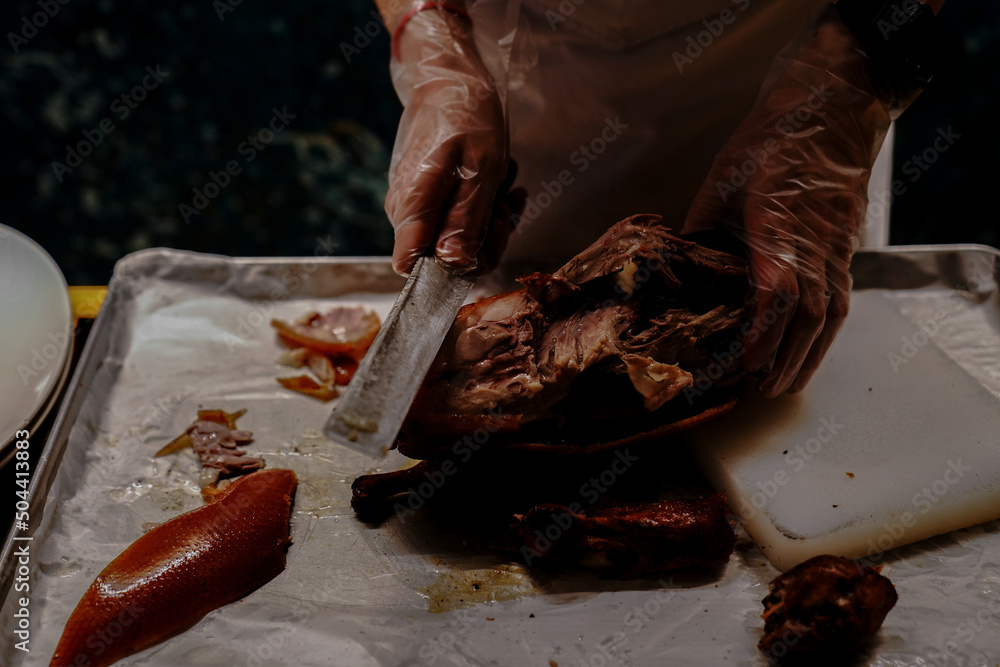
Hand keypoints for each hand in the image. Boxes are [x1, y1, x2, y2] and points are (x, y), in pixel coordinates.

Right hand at [386, 7, 522, 275]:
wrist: (449, 79)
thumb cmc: (465, 116)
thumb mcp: (481, 169)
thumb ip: (466, 220)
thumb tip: (454, 264)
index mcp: (411, 207)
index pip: (412, 267)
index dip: (450, 271)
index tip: (484, 245)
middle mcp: (406, 212)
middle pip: (443, 257)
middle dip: (486, 238)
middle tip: (506, 205)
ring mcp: (415, 204)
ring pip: (456, 238)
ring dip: (490, 220)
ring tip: (506, 186)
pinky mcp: (427, 197)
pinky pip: (457, 218)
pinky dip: (485, 207)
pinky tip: (503, 185)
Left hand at [682, 9, 894, 396]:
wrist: (830, 114)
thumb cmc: (771, 144)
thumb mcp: (721, 183)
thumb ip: (701, 230)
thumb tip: (676, 268)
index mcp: (779, 227)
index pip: (779, 292)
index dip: (764, 332)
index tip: (746, 361)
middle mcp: (815, 245)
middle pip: (808, 316)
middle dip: (784, 358)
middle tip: (758, 391)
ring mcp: (836, 250)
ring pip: (829, 315)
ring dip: (807, 355)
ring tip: (782, 387)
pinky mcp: (844, 250)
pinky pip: (839, 302)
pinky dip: (823, 335)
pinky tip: (807, 353)